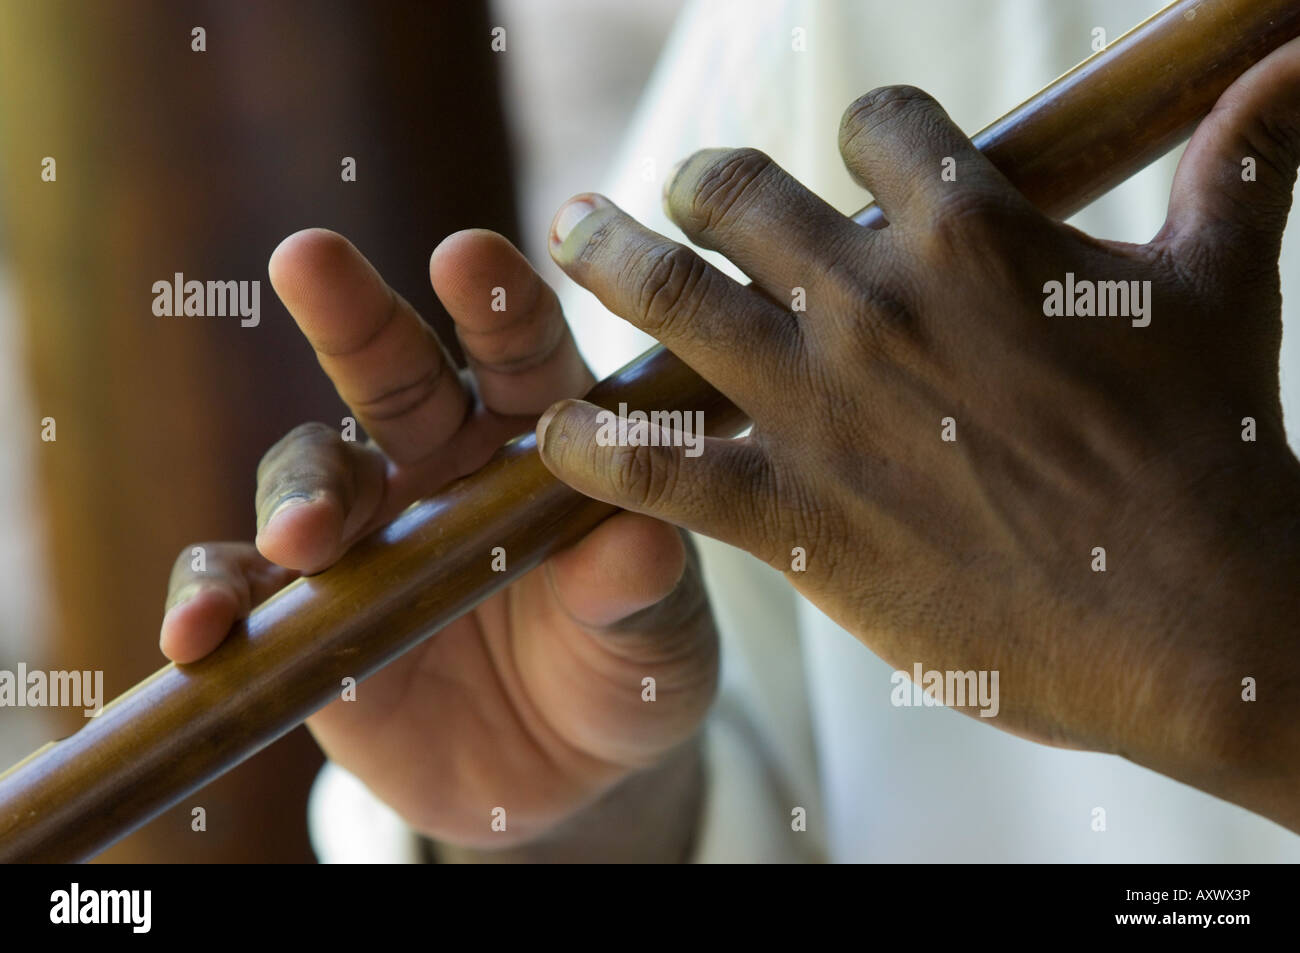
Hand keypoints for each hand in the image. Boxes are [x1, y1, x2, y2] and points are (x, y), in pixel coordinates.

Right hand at [159, 228, 715, 856]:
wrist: (558, 774)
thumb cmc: (621, 671)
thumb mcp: (654, 640)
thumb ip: (639, 590)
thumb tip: (641, 545)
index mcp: (540, 437)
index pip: (522, 355)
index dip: (498, 305)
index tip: (470, 257)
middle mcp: (443, 460)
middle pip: (392, 369)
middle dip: (353, 315)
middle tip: (308, 258)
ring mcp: (366, 527)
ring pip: (309, 469)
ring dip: (299, 492)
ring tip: (307, 538)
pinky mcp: (301, 606)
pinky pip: (241, 583)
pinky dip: (211, 598)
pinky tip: (201, 631)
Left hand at [536, 40, 1299, 827]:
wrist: (1195, 618)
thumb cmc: (1216, 453)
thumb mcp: (1228, 287)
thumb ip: (1245, 165)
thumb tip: (1299, 57)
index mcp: (975, 232)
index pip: (881, 127)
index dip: (866, 132)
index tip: (858, 157)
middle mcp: (875, 300)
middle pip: (738, 193)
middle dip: (697, 183)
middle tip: (669, 193)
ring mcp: (820, 405)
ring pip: (667, 295)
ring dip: (609, 256)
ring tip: (574, 234)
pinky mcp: (790, 513)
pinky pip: (653, 464)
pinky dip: (592, 447)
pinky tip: (557, 437)